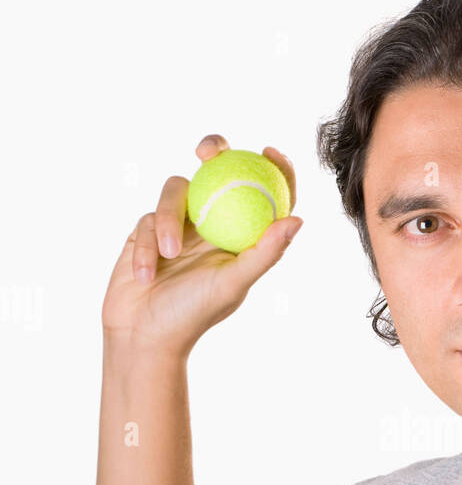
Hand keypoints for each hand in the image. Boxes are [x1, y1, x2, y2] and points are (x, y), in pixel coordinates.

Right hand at [101, 134, 302, 356]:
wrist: (142, 336)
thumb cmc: (192, 315)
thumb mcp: (232, 284)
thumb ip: (264, 252)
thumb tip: (297, 220)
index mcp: (241, 235)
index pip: (264, 193)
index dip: (273, 168)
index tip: (269, 151)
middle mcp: (213, 224)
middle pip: (217, 170)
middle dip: (213, 148)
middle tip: (207, 152)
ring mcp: (179, 224)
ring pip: (175, 191)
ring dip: (168, 220)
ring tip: (168, 255)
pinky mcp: (146, 230)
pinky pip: (146, 219)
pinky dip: (145, 248)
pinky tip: (144, 274)